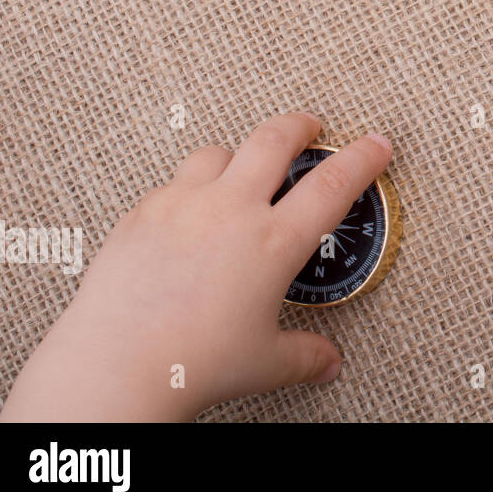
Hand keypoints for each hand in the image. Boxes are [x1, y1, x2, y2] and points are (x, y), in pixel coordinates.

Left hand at [0, 113, 391, 421]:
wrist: (115, 367)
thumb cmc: (190, 365)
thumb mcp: (264, 362)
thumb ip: (304, 355)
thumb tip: (326, 361)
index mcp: (273, 243)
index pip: (333, 183)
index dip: (363, 157)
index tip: (377, 144)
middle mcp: (230, 212)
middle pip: (274, 139)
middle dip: (300, 124)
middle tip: (310, 125)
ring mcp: (183, 206)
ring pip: (218, 153)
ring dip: (238, 156)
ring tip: (242, 169)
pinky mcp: (142, 214)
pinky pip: (173, 184)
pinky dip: (190, 190)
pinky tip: (190, 215)